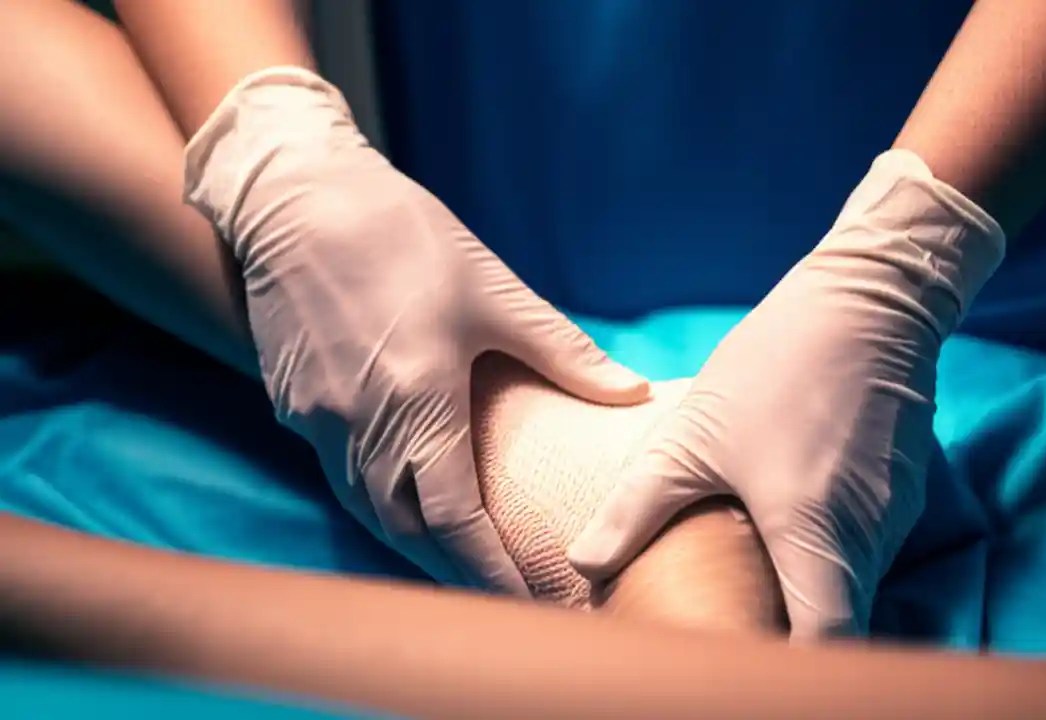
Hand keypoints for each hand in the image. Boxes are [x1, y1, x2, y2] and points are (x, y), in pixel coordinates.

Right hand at [185, 68, 648, 593]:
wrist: (297, 194)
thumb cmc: (403, 236)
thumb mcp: (494, 292)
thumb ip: (563, 352)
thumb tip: (629, 393)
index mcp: (416, 402)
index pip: (455, 519)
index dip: (491, 568)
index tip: (527, 602)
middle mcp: (358, 424)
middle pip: (404, 529)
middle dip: (451, 568)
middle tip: (498, 589)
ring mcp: (315, 417)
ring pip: (363, 506)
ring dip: (409, 539)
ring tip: (454, 558)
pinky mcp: (290, 402)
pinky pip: (335, 471)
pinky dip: (374, 496)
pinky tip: (402, 492)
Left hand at [569, 151, 1003, 637]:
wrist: (869, 297)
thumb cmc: (778, 364)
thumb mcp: (691, 438)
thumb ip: (635, 509)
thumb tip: (582, 566)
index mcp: (816, 536)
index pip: (822, 649)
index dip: (785, 676)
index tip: (738, 674)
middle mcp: (868, 541)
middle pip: (838, 632)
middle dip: (787, 648)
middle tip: (728, 642)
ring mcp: (892, 519)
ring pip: (852, 593)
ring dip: (806, 605)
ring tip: (747, 600)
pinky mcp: (899, 496)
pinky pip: (862, 556)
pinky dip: (825, 567)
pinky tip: (782, 543)